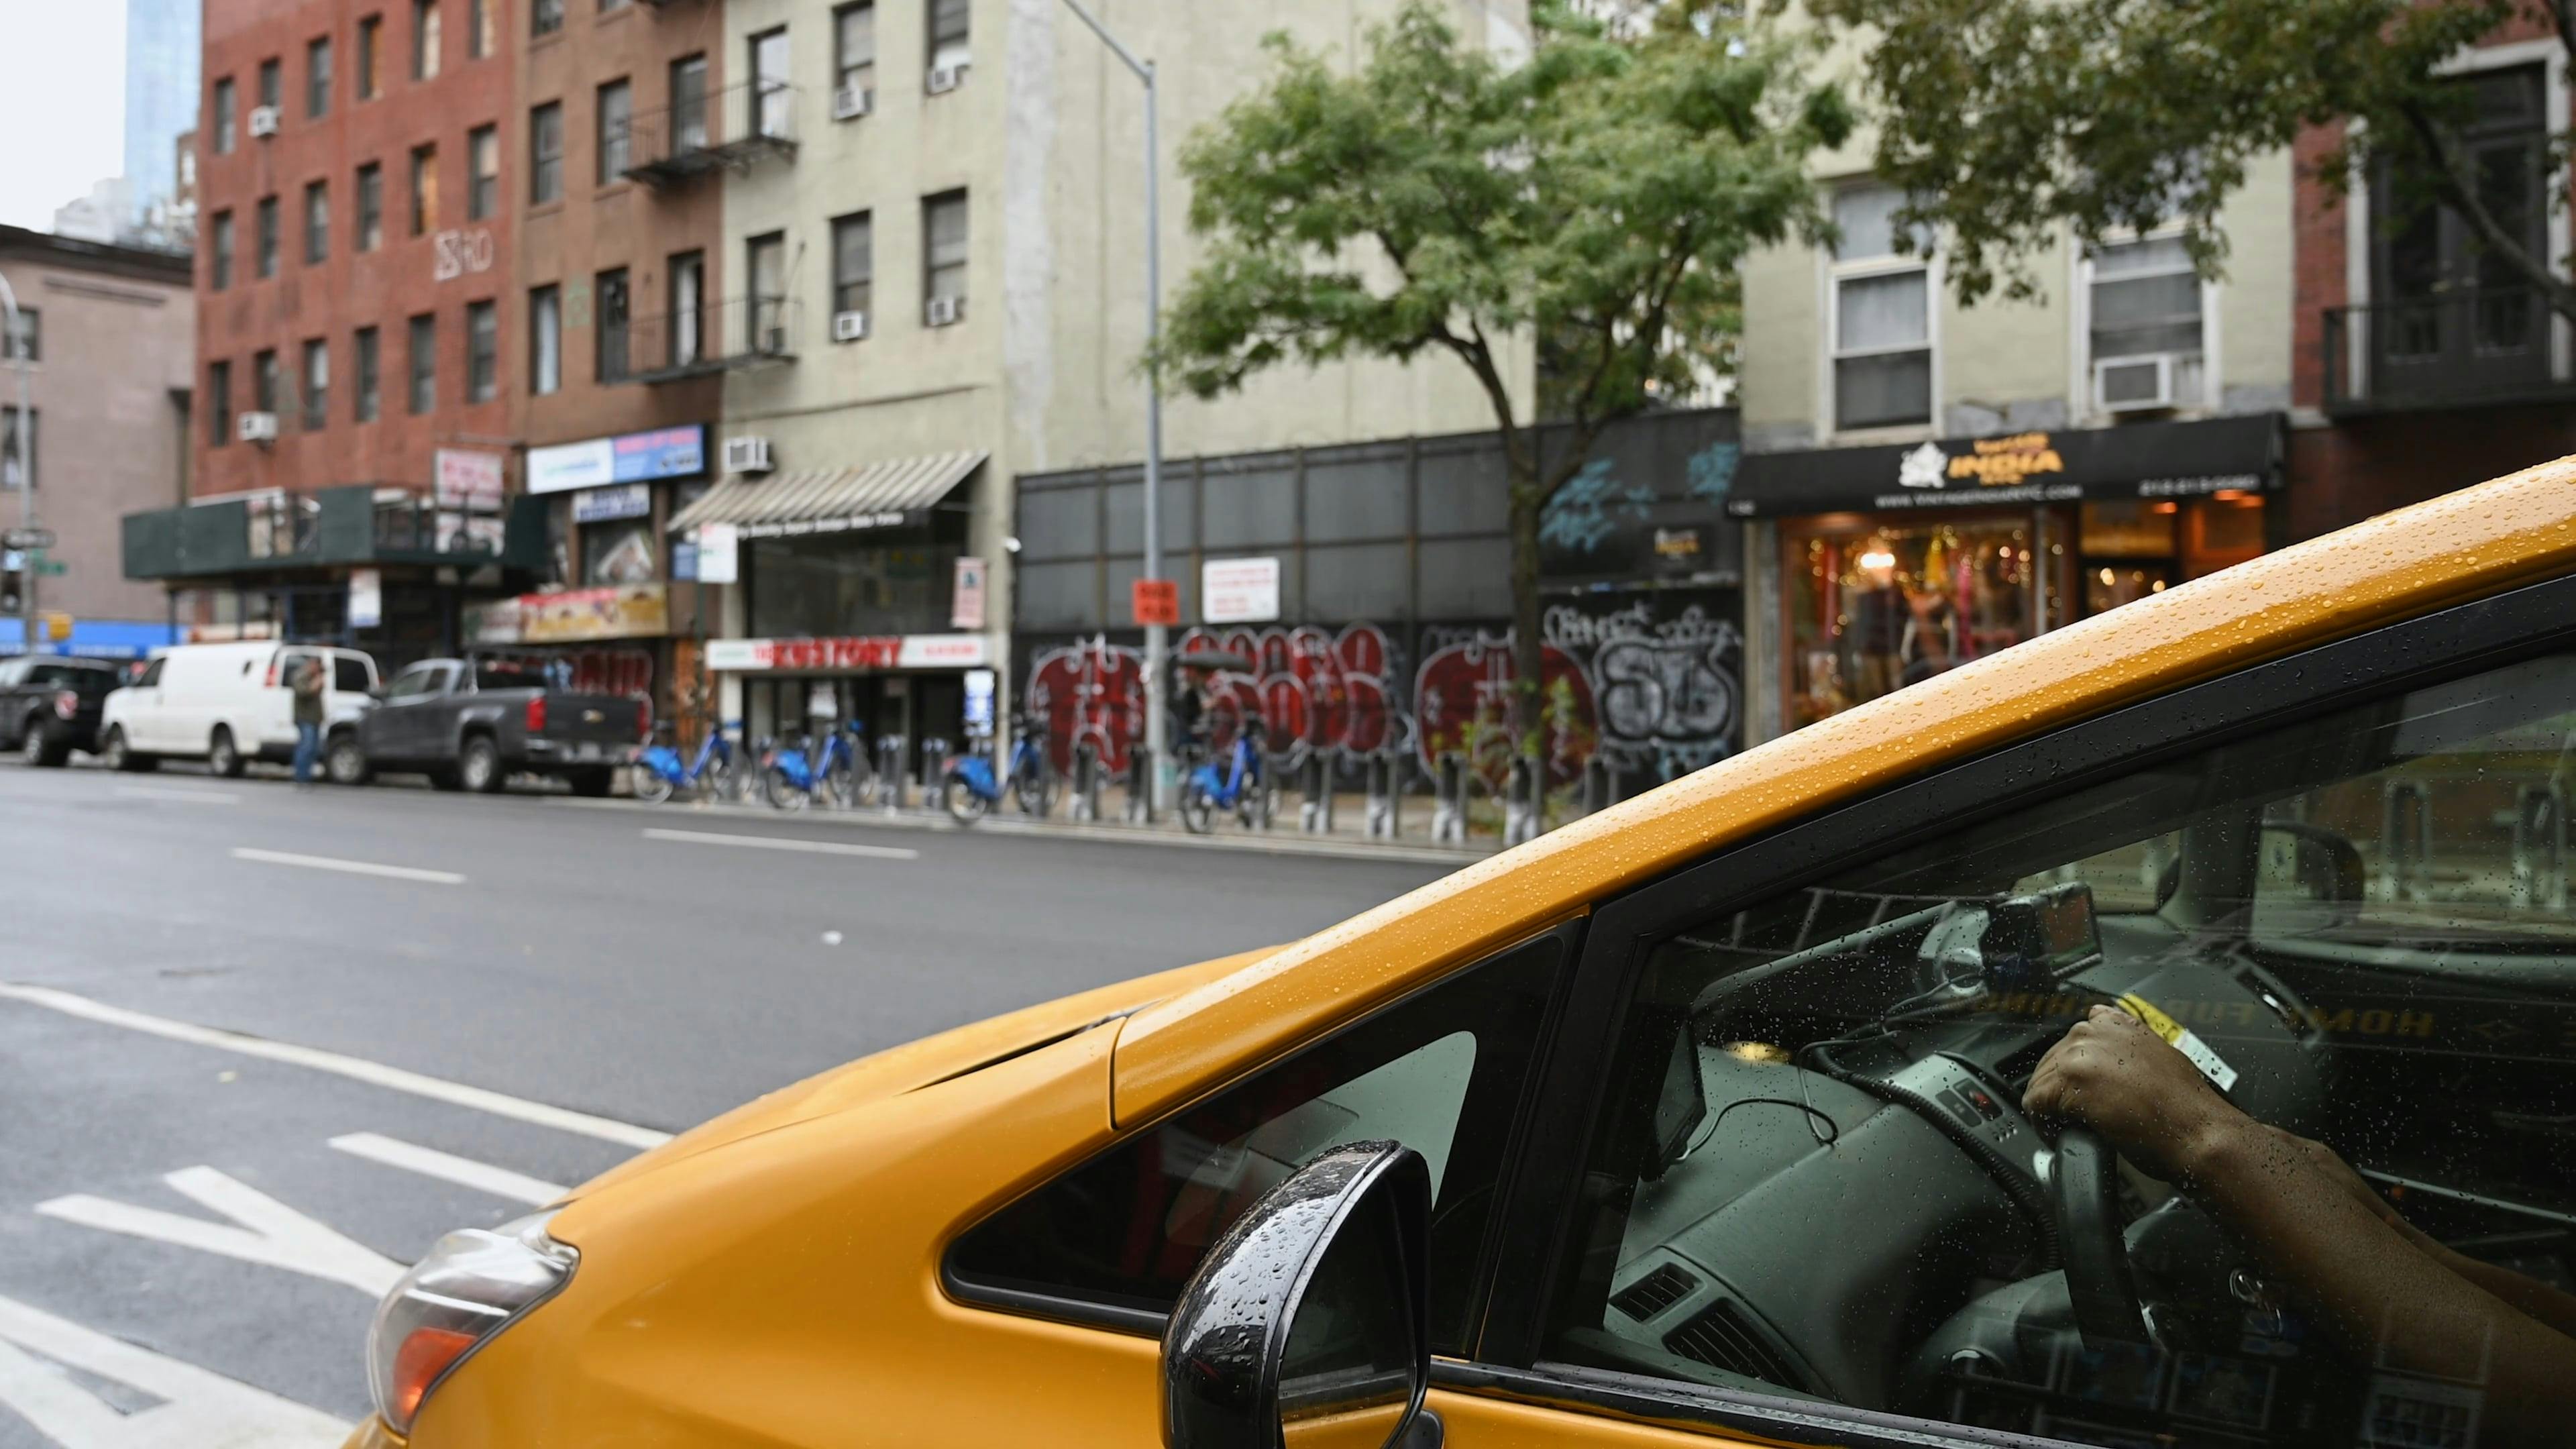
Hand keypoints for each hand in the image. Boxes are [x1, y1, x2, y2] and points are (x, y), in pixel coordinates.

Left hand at [2022, 1004, 2241, 1184]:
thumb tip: (2112, 1069)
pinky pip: (2034, 1103)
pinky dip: (2042, 1123)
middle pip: (2052, 1061)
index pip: (2074, 1040)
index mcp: (2118, 1024)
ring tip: (2068, 1129)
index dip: (2072, 1071)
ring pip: (2040, 1081)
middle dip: (2060, 1091)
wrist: (2199, 1131)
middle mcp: (2096, 1032)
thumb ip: (2130, 1054)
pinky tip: (2060, 1136)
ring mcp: (2081, 1054)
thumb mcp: (2160, 1061)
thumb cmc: (2187, 1109)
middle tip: (2072, 1117)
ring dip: (2051, 1108)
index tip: (2076, 1091)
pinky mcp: (2070, 1082)